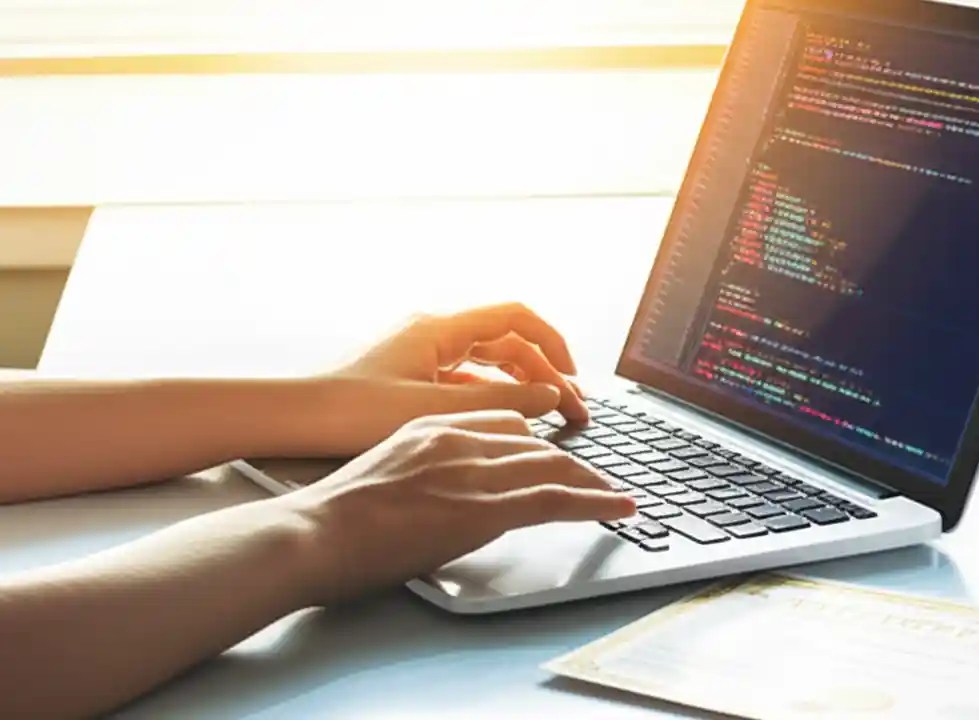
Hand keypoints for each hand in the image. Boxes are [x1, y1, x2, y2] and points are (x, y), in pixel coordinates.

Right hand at [281, 410, 634, 604]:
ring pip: (553, 465)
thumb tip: (440, 501)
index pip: (503, 423)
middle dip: (572, 461)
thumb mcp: (382, 477)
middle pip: (535, 442)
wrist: (310, 534)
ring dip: (593, 482)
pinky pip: (555, 499)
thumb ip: (420, 477)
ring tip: (616, 497)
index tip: (553, 455)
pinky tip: (619, 508)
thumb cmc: (330, 520)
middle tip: (597, 479)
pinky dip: (596, 502)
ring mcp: (472, 470)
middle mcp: (457, 439)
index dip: (537, 442)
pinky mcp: (484, 507)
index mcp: (430, 427)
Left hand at [307, 303, 590, 455]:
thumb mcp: (437, 410)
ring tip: (551, 416)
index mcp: (439, 328)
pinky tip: (506, 423)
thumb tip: (552, 396)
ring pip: (488, 364)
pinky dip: (493, 397)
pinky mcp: (408, 378)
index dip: (554, 345)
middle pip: (506, 343)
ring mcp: (419, 355)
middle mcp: (432, 333)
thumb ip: (502, 404)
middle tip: (574, 409)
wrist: (291, 420)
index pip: (516, 319)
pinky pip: (465, 381)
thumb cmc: (351, 412)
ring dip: (522, 387)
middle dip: (545, 373)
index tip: (574, 378)